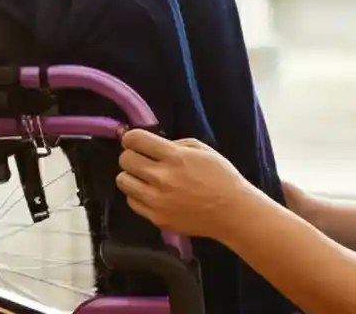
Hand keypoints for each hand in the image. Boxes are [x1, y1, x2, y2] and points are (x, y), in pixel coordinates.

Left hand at [116, 128, 257, 241]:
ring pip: (122, 181)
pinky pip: (132, 202)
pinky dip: (138, 195)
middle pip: (125, 160)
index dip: (131, 137)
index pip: (135, 140)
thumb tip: (152, 145)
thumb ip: (174, 144)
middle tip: (141, 159)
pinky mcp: (156, 218)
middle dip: (131, 156)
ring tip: (144, 178)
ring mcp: (157, 200)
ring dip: (131, 176)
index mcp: (174, 157)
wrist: (232, 212)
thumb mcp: (201, 149)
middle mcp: (162, 178)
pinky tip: (151, 193)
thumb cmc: (221, 177)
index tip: (134, 141)